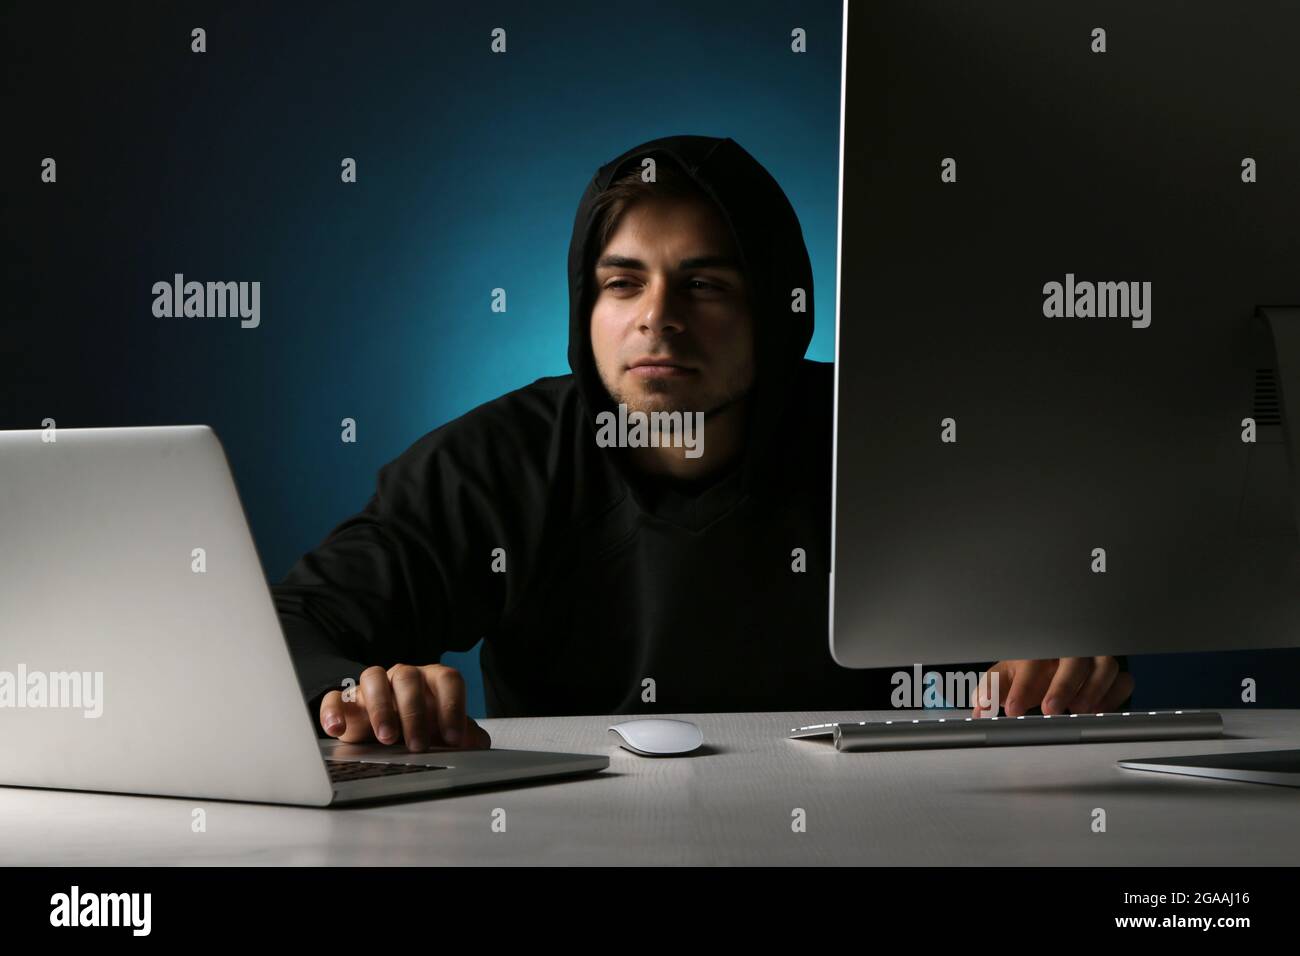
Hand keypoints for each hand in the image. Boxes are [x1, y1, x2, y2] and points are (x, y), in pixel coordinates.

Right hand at [318, 663, 491, 751]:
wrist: (389, 729)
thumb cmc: (423, 727)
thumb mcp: (445, 731)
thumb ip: (465, 735)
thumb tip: (479, 744)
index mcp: (432, 679)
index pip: (447, 679)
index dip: (453, 707)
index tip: (454, 739)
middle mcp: (403, 676)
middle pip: (408, 678)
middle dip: (414, 712)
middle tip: (418, 745)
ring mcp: (373, 685)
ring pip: (372, 678)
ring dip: (380, 708)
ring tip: (387, 738)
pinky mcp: (346, 700)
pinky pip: (335, 697)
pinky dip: (334, 711)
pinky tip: (338, 729)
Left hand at [971, 657, 1133, 716]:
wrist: (1056, 661)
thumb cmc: (1030, 668)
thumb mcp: (1007, 674)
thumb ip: (992, 691)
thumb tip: (980, 708)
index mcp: (1039, 647)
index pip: (1032, 659)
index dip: (1022, 685)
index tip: (1013, 709)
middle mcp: (1069, 649)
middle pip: (1074, 656)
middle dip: (1063, 684)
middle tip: (1049, 709)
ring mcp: (1095, 659)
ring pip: (1105, 664)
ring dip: (1093, 689)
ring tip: (1077, 711)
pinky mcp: (1116, 674)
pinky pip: (1124, 681)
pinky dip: (1114, 696)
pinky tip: (1098, 711)